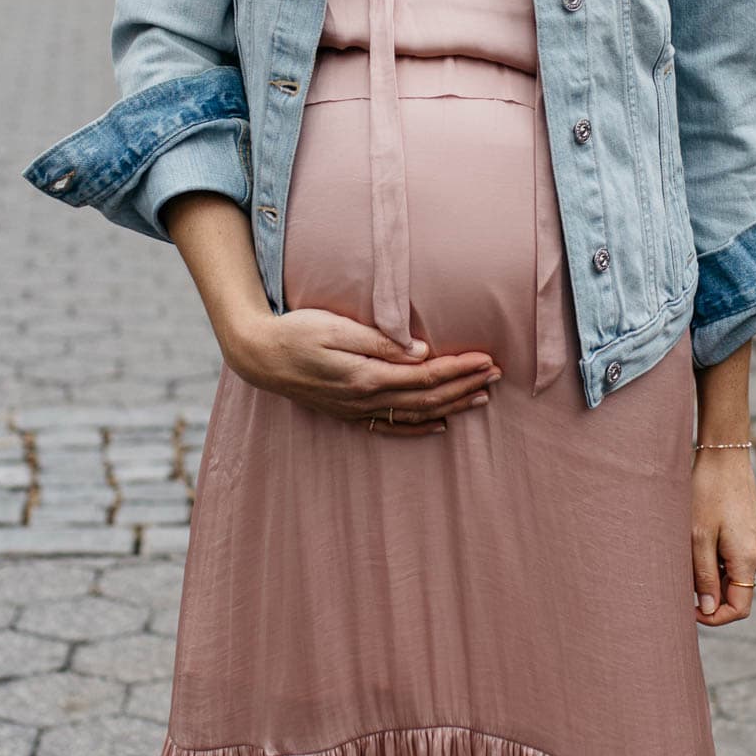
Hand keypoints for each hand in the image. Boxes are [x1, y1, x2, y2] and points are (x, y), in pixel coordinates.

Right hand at [224, 308, 501, 433]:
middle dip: (465, 386)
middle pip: (428, 398)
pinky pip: (393, 428)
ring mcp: (359, 411)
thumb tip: (421, 351)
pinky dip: (421, 429)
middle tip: (496, 375)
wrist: (260, 357)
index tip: (486, 359)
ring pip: (417, 415)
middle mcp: (367, 400)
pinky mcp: (351, 414)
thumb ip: (379, 341)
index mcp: (367, 376)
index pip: (426, 375)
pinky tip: (442, 426)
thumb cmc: (296, 332)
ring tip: (481, 398)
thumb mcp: (335, 327)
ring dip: (452, 407)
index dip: (459, 368)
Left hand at [690, 447, 755, 625]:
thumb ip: (704, 576)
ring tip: (685, 558)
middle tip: (680, 586)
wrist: (724, 454)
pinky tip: (696, 544)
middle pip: (736, 594)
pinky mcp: (750, 533)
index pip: (739, 608)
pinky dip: (715, 562)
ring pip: (733, 577)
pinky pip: (733, 560)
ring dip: (709, 578)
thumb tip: (708, 610)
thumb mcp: (698, 538)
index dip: (714, 618)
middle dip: (709, 597)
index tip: (688, 611)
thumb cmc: (706, 492)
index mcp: (748, 559)